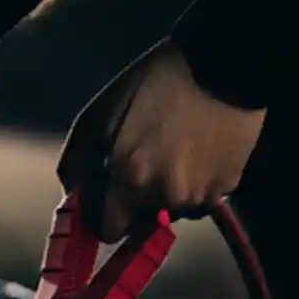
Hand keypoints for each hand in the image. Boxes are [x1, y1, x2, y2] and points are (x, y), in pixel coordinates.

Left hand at [57, 39, 265, 241]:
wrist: (219, 64)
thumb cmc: (152, 85)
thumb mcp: (97, 116)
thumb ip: (75, 162)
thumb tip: (71, 195)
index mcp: (130, 182)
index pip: (110, 233)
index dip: (104, 218)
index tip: (104, 203)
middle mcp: (166, 198)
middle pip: (141, 223)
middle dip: (134, 202)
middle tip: (140, 164)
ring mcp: (200, 195)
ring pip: (172, 212)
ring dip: (165, 194)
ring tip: (170, 153)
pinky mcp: (227, 187)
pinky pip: (201, 200)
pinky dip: (193, 186)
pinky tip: (194, 154)